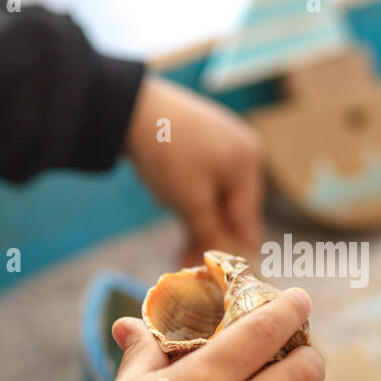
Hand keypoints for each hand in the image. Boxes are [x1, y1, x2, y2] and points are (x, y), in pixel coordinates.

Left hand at [125, 74, 264, 256]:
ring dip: (196, 215)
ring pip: (216, 193)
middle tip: (182, 258)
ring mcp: (224, 140)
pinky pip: (205, 176)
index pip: (248, 222)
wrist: (131, 107)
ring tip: (173, 224)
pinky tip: (169, 194)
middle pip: (233, 208)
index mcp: (249, 164)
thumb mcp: (190, 201)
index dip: (231, 251)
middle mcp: (244, 150)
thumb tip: (220, 262)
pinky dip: (191, 193)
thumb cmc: (168, 154)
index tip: (211, 273)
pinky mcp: (203, 136)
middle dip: (208, 233)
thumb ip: (209, 233)